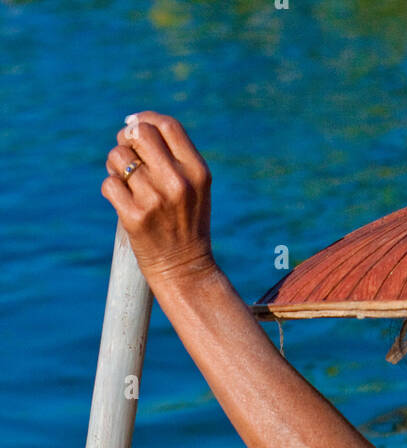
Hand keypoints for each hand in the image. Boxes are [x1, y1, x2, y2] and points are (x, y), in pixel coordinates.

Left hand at [102, 111, 215, 287]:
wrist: (185, 271)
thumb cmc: (186, 224)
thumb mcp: (194, 187)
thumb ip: (173, 155)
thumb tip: (131, 123)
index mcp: (197, 172)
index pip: (167, 126)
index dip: (145, 119)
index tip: (134, 127)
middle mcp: (178, 183)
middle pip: (140, 134)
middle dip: (126, 140)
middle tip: (128, 157)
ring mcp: (156, 201)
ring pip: (118, 157)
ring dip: (115, 166)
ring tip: (126, 183)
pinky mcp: (135, 218)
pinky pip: (109, 184)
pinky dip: (111, 190)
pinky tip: (123, 202)